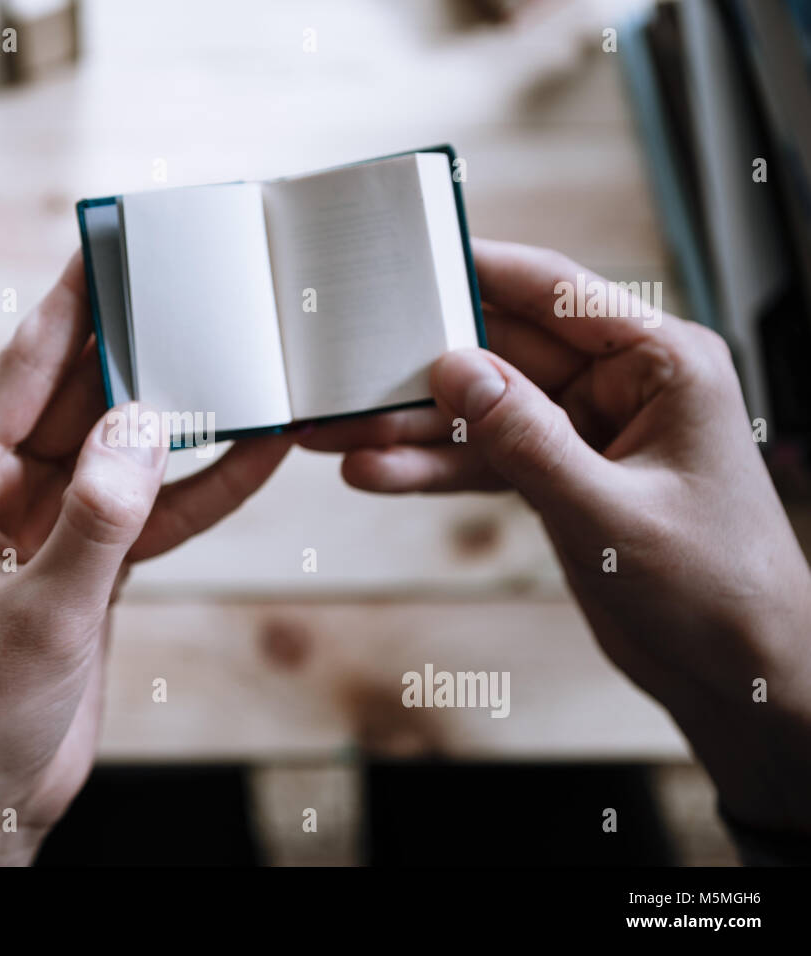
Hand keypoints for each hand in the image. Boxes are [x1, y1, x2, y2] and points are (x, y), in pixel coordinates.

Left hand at [0, 254, 289, 864]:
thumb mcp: (39, 614)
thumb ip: (97, 517)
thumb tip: (144, 423)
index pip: (22, 369)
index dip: (69, 304)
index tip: (107, 239)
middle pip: (78, 398)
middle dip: (136, 346)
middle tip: (196, 284)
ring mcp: (45, 528)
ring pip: (124, 453)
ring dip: (181, 419)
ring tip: (244, 362)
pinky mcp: (85, 568)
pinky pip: (150, 514)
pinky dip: (198, 491)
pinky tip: (254, 458)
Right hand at [300, 238, 810, 834]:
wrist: (739, 671)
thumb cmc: (714, 589)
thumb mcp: (609, 512)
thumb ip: (528, 439)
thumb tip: (454, 370)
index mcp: (662, 364)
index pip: (557, 293)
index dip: (480, 271)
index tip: (408, 259)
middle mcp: (623, 386)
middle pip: (504, 353)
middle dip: (422, 368)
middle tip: (345, 372)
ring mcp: (588, 432)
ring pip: (484, 411)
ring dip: (414, 428)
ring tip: (338, 436)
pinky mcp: (563, 476)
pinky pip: (487, 460)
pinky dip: (436, 470)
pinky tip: (378, 474)